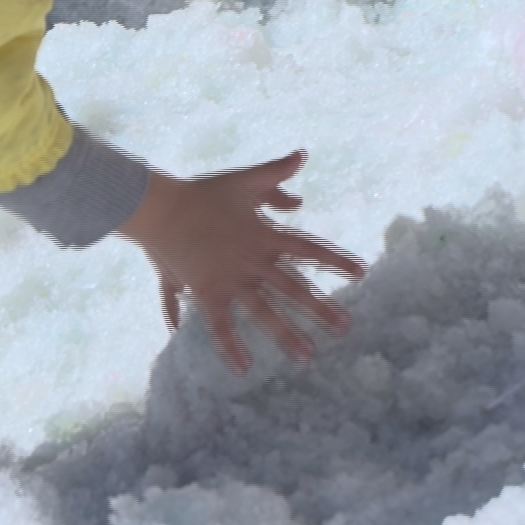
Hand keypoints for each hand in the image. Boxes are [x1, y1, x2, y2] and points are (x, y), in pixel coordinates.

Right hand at [117, 151, 364, 373]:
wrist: (163, 209)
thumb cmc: (202, 193)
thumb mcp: (242, 180)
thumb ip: (275, 172)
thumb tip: (303, 155)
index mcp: (265, 235)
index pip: (308, 249)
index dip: (335, 260)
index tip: (361, 272)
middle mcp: (253, 261)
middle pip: (293, 287)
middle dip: (320, 308)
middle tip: (344, 328)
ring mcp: (231, 280)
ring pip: (263, 311)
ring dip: (285, 334)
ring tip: (305, 355)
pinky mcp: (207, 293)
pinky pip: (220, 324)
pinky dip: (229, 345)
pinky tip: (242, 368)